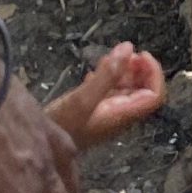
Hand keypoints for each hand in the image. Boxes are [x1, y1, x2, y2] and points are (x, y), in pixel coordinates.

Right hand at [45, 42, 165, 151]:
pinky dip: (108, 77)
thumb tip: (129, 47)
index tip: (140, 55)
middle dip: (138, 68)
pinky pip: (110, 91)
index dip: (154, 74)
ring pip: (126, 88)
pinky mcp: (94, 111)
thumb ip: (107, 75)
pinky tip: (94, 71)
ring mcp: (106, 114)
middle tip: (124, 52)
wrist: (36, 144)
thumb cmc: (59, 126)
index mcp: (122, 115)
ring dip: (123, 70)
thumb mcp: (82, 99)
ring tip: (109, 56)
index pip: (155, 96)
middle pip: (143, 89)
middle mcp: (119, 116)